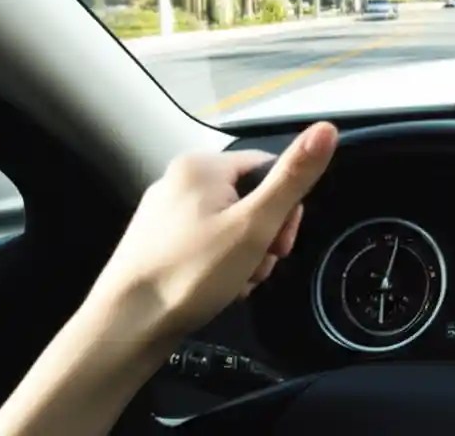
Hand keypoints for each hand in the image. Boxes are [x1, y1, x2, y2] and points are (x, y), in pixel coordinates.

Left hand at [89, 121, 338, 343]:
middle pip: (249, 199)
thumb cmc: (193, 272)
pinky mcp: (155, 242)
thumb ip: (293, 178)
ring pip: (228, 226)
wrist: (127, 325)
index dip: (286, 209)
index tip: (280, 245)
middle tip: (257, 267)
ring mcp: (163, 213)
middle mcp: (178, 180)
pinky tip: (216, 287)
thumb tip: (327, 128)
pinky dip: (219, 264)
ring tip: (235, 282)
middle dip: (264, 237)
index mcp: (203, 166)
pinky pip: (205, 244)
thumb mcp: (255, 225)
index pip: (269, 169)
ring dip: (245, 255)